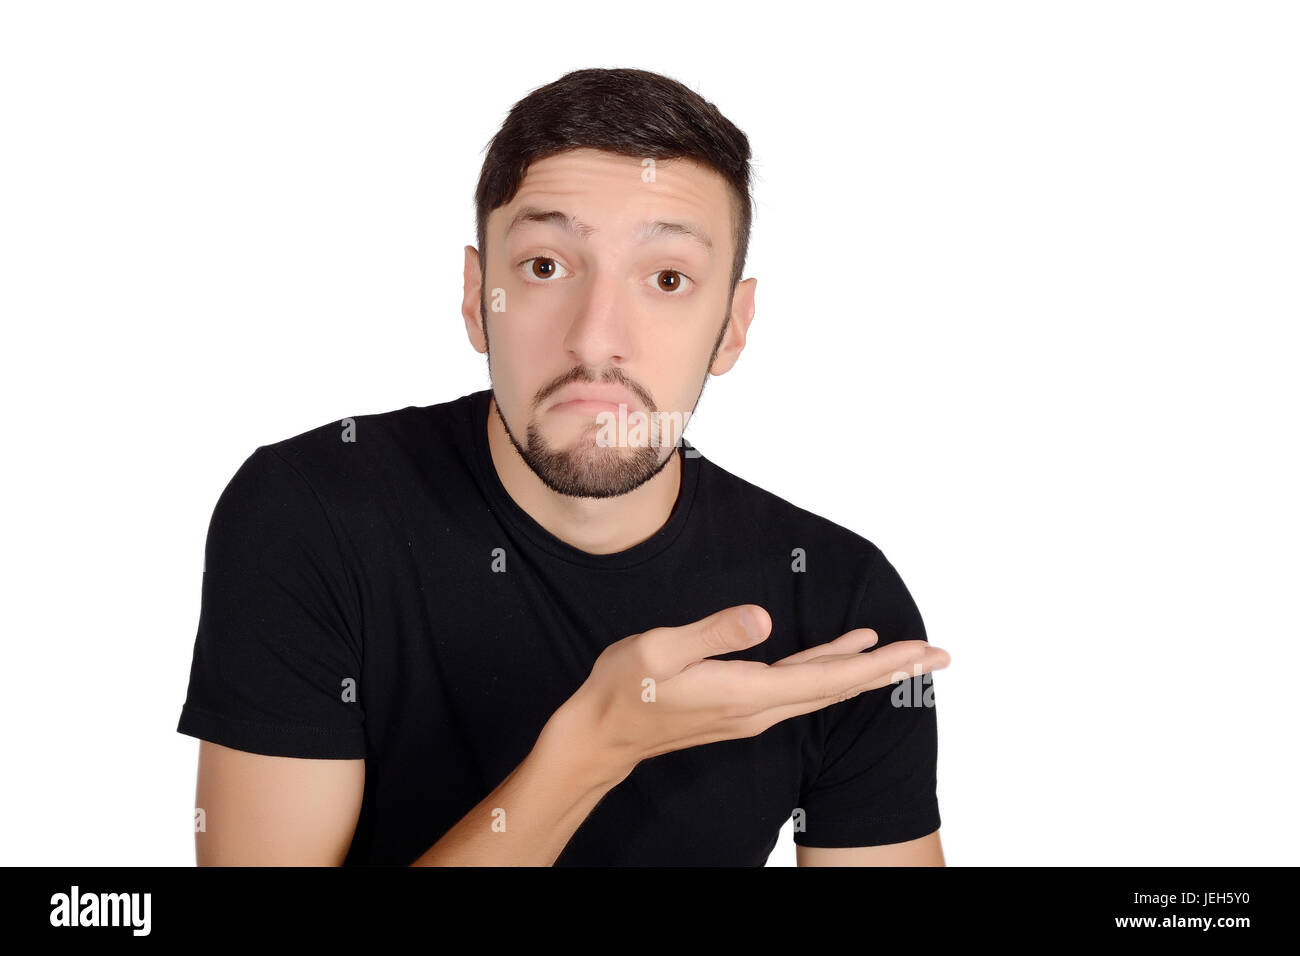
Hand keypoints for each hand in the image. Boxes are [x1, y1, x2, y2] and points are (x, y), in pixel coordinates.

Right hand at [554, 604, 949, 772]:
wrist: (603, 734)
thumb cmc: (626, 688)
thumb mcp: (660, 650)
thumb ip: (713, 633)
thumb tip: (762, 619)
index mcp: (747, 693)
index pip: (828, 677)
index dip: (878, 663)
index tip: (920, 652)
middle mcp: (760, 708)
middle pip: (840, 687)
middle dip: (892, 670)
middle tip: (940, 655)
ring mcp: (754, 711)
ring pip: (826, 688)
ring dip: (869, 671)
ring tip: (908, 654)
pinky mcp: (744, 706)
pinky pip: (804, 687)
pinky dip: (834, 670)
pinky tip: (846, 654)